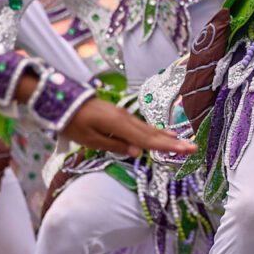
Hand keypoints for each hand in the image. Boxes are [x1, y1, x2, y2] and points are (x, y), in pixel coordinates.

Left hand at [57, 96, 196, 158]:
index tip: (185, 150)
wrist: (61, 101)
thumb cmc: (72, 122)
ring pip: (148, 129)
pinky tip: (162, 134)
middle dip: (173, 142)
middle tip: (193, 148)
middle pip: (152, 133)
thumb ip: (115, 145)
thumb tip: (138, 152)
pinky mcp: (120, 115)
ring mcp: (124, 115)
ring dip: (166, 137)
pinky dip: (154, 131)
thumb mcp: (90, 139)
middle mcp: (126, 119)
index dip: (167, 147)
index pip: (147, 140)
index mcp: (119, 125)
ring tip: (182, 142)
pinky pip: (141, 126)